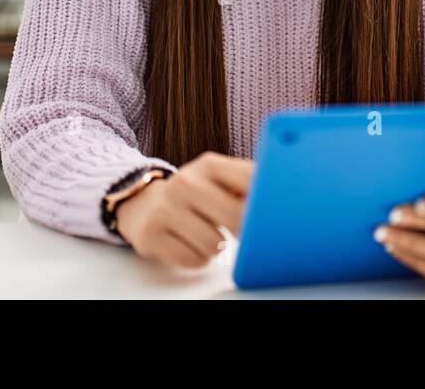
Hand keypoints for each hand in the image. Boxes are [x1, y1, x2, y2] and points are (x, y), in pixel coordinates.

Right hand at [116, 151, 252, 268]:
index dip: (263, 202)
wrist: (144, 205)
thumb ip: (248, 184)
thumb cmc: (195, 196)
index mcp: (208, 164)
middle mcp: (185, 182)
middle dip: (241, 229)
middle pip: (235, 217)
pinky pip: (193, 260)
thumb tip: (279, 196)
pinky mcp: (151, 234)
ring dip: (216, 247)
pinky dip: (197, 259)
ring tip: (206, 234)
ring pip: (214, 244)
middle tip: (234, 228)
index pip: (251, 181)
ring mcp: (165, 208)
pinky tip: (190, 244)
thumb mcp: (219, 179)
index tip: (265, 212)